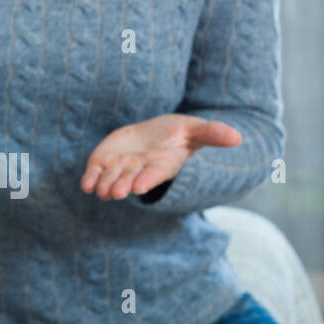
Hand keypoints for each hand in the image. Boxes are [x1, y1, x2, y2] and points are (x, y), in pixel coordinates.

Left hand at [80, 114, 242, 200]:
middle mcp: (141, 167)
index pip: (155, 172)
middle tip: (116, 193)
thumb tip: (237, 137)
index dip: (147, 179)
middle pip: (131, 177)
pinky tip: (85, 185)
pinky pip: (96, 171)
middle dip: (123, 185)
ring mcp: (122, 165)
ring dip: (106, 184)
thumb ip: (213, 134)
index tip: (138, 186)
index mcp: (163, 162)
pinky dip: (90, 178)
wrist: (156, 134)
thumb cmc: (179, 133)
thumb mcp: (196, 130)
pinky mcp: (106, 160)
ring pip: (112, 177)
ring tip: (100, 191)